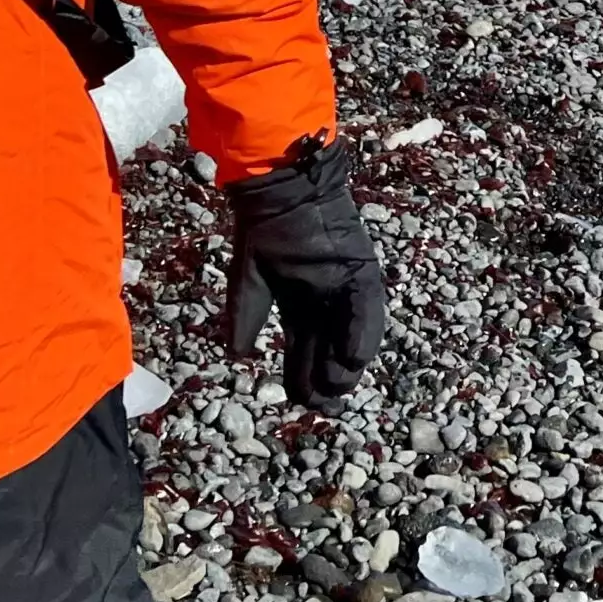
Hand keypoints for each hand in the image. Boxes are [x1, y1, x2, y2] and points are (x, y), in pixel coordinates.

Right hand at [222, 136, 384, 410]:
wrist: (280, 192)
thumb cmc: (266, 230)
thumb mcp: (250, 283)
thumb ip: (245, 319)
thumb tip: (236, 357)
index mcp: (304, 308)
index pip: (307, 354)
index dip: (304, 380)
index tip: (301, 404)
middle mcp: (331, 304)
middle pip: (333, 353)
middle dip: (328, 384)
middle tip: (324, 409)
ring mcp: (349, 289)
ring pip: (353, 337)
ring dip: (346, 366)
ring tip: (336, 390)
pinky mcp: (363, 272)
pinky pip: (366, 309)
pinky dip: (361, 334)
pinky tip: (353, 358)